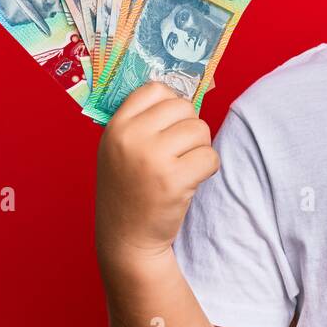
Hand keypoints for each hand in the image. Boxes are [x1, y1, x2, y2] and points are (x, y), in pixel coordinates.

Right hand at [95, 81, 219, 266]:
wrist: (126, 238)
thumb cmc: (129, 189)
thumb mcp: (118, 149)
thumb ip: (141, 121)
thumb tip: (180, 93)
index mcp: (116, 126)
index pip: (155, 89)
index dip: (171, 105)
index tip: (169, 127)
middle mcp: (131, 137)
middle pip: (184, 108)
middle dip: (190, 129)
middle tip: (178, 153)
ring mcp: (152, 158)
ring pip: (200, 130)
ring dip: (200, 149)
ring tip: (181, 168)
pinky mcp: (174, 180)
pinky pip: (210, 156)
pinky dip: (208, 169)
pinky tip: (190, 181)